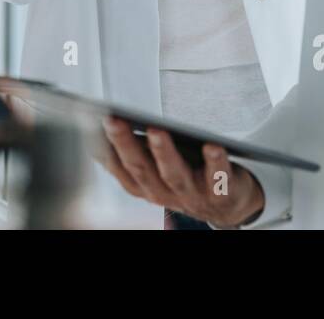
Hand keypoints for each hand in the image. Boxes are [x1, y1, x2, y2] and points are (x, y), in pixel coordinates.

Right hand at [95, 118, 264, 227]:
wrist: (229, 204)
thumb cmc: (186, 177)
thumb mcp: (155, 169)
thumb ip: (131, 156)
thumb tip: (96, 138)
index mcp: (145, 186)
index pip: (120, 168)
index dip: (105, 149)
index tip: (94, 125)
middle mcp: (164, 194)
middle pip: (141, 169)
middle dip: (125, 144)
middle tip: (114, 120)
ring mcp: (192, 196)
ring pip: (173, 175)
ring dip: (163, 153)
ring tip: (155, 130)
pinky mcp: (220, 194)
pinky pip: (218, 179)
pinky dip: (215, 162)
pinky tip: (212, 145)